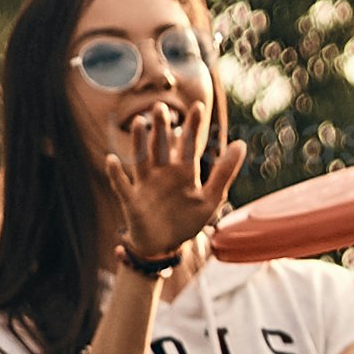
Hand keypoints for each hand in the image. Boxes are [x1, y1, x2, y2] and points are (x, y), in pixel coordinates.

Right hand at [97, 87, 242, 271]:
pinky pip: (121, 185)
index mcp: (184, 172)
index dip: (193, 127)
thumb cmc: (186, 220)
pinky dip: (116, 174)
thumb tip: (241, 144)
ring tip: (137, 123)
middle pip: (161, 146)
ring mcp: (145, 185)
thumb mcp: (210, 199)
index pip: (189, 145)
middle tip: (160, 107)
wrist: (163, 246)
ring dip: (139, 142)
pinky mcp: (131, 200)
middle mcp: (163, 173)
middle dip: (161, 128)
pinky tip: (112, 160)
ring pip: (141, 159)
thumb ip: (224, 172)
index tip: (198, 107)